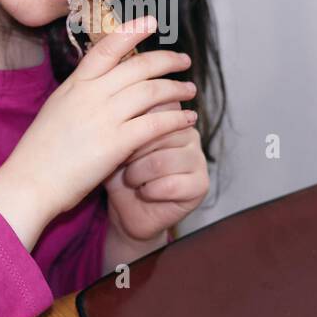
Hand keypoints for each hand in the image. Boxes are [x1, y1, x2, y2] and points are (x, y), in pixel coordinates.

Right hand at [0, 16, 196, 247]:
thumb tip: (101, 83)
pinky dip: (176, 119)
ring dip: (176, 89)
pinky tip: (188, 120)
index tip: (151, 22)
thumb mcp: (57, 110)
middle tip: (184, 61)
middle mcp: (90, 94)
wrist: (29, 183)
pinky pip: (155, 124)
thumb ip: (80, 95)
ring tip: (190, 90)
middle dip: (166, 60)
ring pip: (151, 92)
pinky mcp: (116, 143)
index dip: (132, 31)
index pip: (107, 47)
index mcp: (74, 84)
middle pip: (138, 67)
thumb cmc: (40, 153)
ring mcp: (103, 117)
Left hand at [104, 98, 207, 243]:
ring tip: (131, 179)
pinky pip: (170, 184)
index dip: (131, 125)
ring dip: (137, 174)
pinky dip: (149, 191)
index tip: (118, 139)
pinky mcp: (201, 184)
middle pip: (157, 134)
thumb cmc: (120, 170)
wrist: (126, 209)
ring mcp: (198, 158)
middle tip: (123, 164)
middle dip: (131, 152)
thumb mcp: (116, 142)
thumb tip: (124, 108)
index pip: (155, 107)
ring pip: (161, 161)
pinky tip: (145, 192)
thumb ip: (126, 122)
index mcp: (170, 114)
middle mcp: (189, 132)